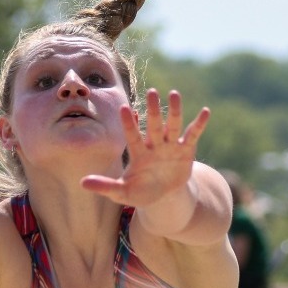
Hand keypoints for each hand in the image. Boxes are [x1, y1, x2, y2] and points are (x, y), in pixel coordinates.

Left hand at [80, 89, 210, 207]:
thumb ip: (105, 186)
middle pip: (153, 124)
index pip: (132, 135)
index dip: (129, 123)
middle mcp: (154, 145)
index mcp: (138, 153)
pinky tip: (205, 111)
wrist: (164, 196)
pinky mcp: (186, 149)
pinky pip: (193, 134)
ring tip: (174, 93)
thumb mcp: (122, 192)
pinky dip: (199, 124)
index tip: (124, 108)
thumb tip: (81, 182)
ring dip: (174, 110)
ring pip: (172, 125)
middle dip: (153, 110)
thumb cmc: (141, 191)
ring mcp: (170, 145)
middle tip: (151, 92)